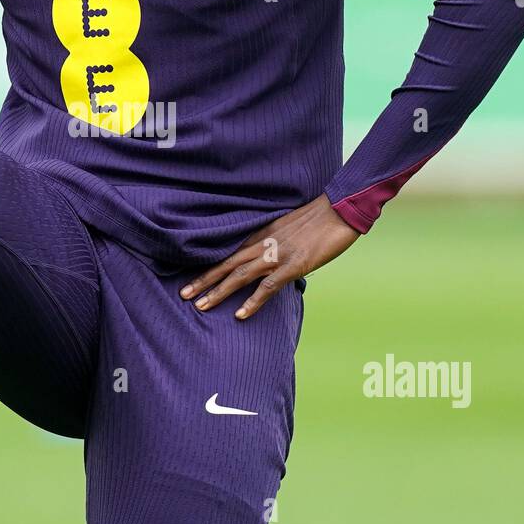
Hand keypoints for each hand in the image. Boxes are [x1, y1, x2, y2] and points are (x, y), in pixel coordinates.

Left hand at [180, 194, 359, 319]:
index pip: (229, 253)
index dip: (209, 267)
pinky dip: (252, 301)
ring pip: (240, 275)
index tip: (191, 279)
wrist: (340, 209)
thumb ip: (275, 242)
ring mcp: (277, 255)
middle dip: (204, 280)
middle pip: (227, 264)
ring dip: (219, 291)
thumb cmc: (319, 219)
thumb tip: (269, 258)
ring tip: (201, 306)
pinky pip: (268, 286)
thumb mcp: (290, 228)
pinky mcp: (293, 265)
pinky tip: (240, 314)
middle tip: (183, 295)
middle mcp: (264, 244)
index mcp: (262, 235)